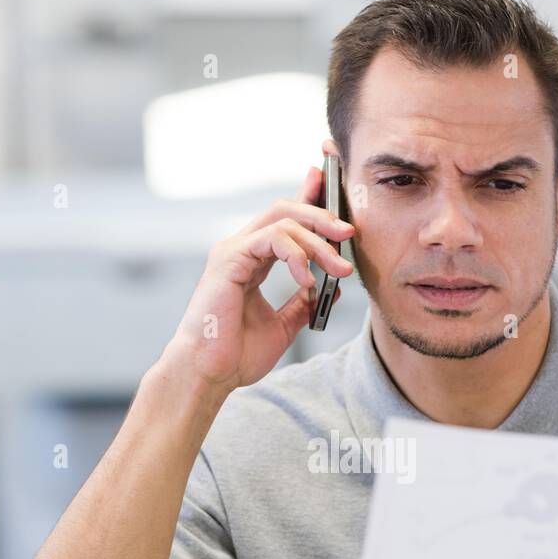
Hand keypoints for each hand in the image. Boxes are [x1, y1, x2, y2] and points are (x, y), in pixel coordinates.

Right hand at [163, 163, 354, 394]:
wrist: (209, 374)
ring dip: (317, 241)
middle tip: (349, 232)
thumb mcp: (282, 327)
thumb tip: (332, 289)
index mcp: (251, 261)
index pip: (283, 219)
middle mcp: (241, 250)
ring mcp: (233, 251)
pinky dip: (296, 255)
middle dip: (321, 214)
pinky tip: (307, 280)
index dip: (307, 196)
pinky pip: (271, 239)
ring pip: (282, 220)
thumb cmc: (235, 354)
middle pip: (285, 209)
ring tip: (339, 268)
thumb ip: (302, 305)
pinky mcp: (229, 259)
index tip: (332, 184)